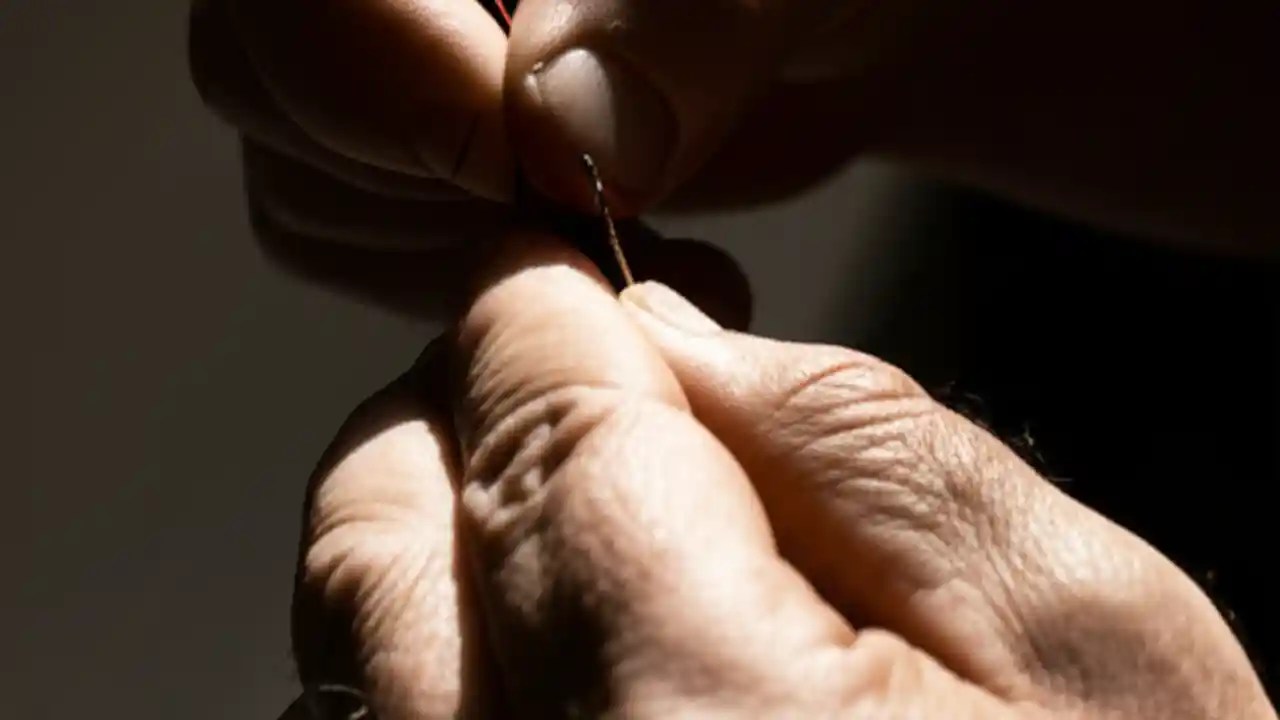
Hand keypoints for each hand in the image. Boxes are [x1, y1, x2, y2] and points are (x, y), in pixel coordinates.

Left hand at [282, 232, 1273, 718]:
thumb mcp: (1089, 644)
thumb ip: (860, 448)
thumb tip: (678, 344)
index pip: (534, 421)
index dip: (546, 316)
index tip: (575, 283)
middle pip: (384, 528)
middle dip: (472, 408)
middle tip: (589, 384)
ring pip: (352, 646)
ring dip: (449, 537)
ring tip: (598, 516)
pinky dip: (443, 664)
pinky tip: (572, 653)